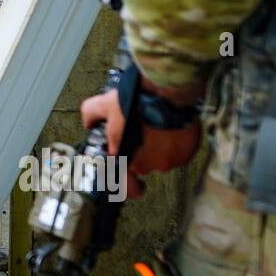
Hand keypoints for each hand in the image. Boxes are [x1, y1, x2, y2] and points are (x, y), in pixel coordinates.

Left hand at [79, 87, 201, 198]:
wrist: (167, 93)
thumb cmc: (137, 100)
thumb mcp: (104, 104)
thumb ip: (91, 115)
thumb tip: (89, 122)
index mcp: (123, 158)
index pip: (123, 182)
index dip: (126, 178)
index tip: (130, 173)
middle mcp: (145, 165)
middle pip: (143, 164)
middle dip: (142, 151)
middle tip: (143, 132)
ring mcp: (167, 161)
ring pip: (162, 158)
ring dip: (160, 146)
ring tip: (158, 127)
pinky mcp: (185, 155)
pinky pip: (180, 153)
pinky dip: (177, 143)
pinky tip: (172, 128)